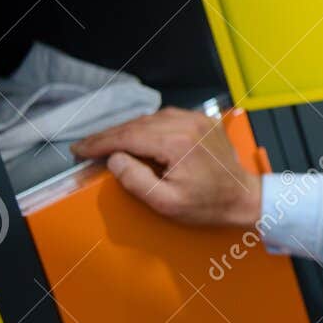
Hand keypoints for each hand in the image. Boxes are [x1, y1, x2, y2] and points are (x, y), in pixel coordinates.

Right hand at [71, 107, 262, 227]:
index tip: (78, 149)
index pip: (127, 136)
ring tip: (105, 143)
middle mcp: (186, 123)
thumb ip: (135, 180)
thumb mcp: (166, 203)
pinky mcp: (202, 120)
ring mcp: (196, 119)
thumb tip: (114, 159)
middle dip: (108, 136)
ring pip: (149, 118)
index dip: (99, 143)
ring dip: (126, 130)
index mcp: (176, 142)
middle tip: (85, 147)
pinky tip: (135, 137)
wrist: (244, 197)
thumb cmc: (207, 205)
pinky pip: (166, 118)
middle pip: (135, 125)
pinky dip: (146, 126)